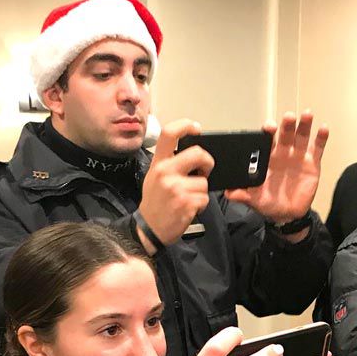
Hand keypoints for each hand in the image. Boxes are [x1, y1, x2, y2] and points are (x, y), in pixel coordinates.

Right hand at [137, 119, 213, 251]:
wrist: (149, 229)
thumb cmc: (154, 202)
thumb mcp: (154, 177)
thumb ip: (169, 163)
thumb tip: (191, 152)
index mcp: (158, 162)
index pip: (169, 133)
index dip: (186, 126)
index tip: (196, 129)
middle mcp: (166, 172)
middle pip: (198, 154)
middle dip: (208, 162)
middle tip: (205, 171)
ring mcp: (176, 187)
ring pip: (204, 182)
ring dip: (201, 191)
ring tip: (189, 198)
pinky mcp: (186, 203)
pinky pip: (205, 198)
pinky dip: (201, 205)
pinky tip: (190, 208)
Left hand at [225, 111, 328, 234]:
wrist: (287, 215)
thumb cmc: (269, 204)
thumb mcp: (254, 200)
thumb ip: (242, 195)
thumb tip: (229, 193)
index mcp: (268, 158)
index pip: (267, 140)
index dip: (268, 132)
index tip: (270, 127)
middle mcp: (283, 153)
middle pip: (285, 134)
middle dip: (287, 124)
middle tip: (288, 117)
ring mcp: (298, 156)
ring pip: (301, 136)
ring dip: (304, 125)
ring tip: (307, 115)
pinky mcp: (312, 163)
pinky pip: (317, 148)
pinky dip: (321, 138)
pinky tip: (323, 128)